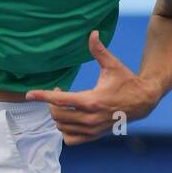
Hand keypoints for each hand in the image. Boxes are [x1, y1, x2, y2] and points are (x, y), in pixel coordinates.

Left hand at [25, 30, 160, 143]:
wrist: (142, 102)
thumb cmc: (126, 81)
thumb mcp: (112, 65)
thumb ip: (99, 50)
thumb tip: (92, 33)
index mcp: (92, 100)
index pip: (60, 100)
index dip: (42, 96)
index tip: (29, 94)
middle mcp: (90, 118)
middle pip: (57, 115)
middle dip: (51, 103)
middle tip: (58, 93)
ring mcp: (92, 129)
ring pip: (61, 128)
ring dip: (57, 116)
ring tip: (63, 106)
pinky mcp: (94, 136)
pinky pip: (70, 139)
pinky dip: (64, 131)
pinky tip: (68, 120)